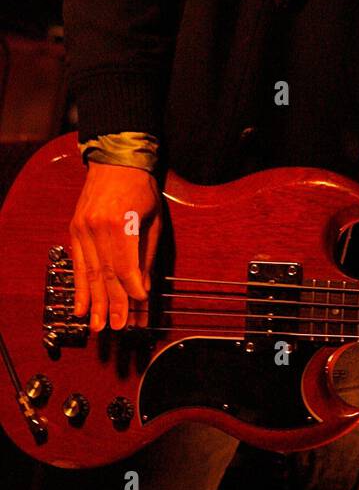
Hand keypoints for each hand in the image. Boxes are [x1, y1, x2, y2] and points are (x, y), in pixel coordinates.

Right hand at [68, 163, 162, 331]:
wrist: (116, 161)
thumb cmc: (141, 188)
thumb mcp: (152, 219)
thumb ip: (146, 254)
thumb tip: (145, 287)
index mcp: (120, 223)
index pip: (125, 267)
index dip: (132, 290)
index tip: (138, 308)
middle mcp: (97, 227)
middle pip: (105, 274)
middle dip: (113, 304)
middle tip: (117, 328)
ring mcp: (82, 229)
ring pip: (89, 273)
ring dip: (95, 302)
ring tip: (98, 327)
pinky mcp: (74, 230)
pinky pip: (77, 264)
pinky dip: (79, 287)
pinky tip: (81, 307)